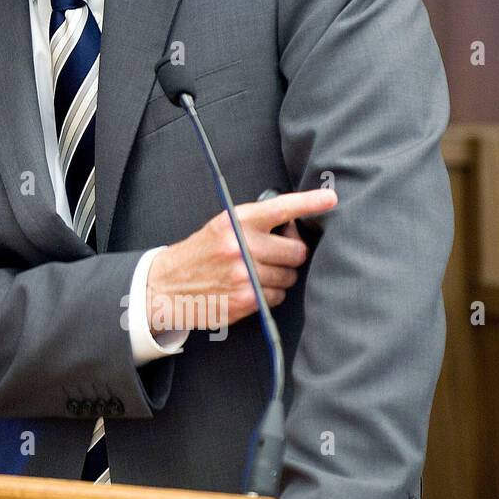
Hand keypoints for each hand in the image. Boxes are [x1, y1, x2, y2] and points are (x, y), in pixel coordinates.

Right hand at [146, 188, 337, 332]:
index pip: (279, 208)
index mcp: (234, 222)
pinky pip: (278, 296)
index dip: (309, 203)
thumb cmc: (200, 253)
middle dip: (291, 254)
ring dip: (279, 276)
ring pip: (290, 276)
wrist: (167, 285)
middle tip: (274, 254)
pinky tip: (249, 289)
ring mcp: (244, 274)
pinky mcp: (246, 300)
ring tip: (254, 273)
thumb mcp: (220, 227)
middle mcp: (240, 245)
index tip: (330, 198)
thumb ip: (254, 224)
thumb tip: (293, 226)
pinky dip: (269, 295)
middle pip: (296, 251)